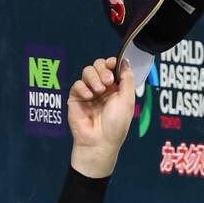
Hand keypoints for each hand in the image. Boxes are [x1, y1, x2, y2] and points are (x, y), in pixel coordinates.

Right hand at [68, 55, 136, 177]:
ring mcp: (89, 92)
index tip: (113, 64)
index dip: (112, 62)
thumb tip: (125, 60)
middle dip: (103, 69)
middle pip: (99, 65)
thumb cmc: (115, 125)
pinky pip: (77, 84)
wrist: (99, 142)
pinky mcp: (76, 98)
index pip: (112, 67)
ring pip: (87, 71)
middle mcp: (102, 88)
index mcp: (115, 88)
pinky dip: (83, 87)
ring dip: (94, 77)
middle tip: (107, 81)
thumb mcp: (127, 100)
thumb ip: (127, 79)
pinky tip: (89, 97)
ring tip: (98, 91)